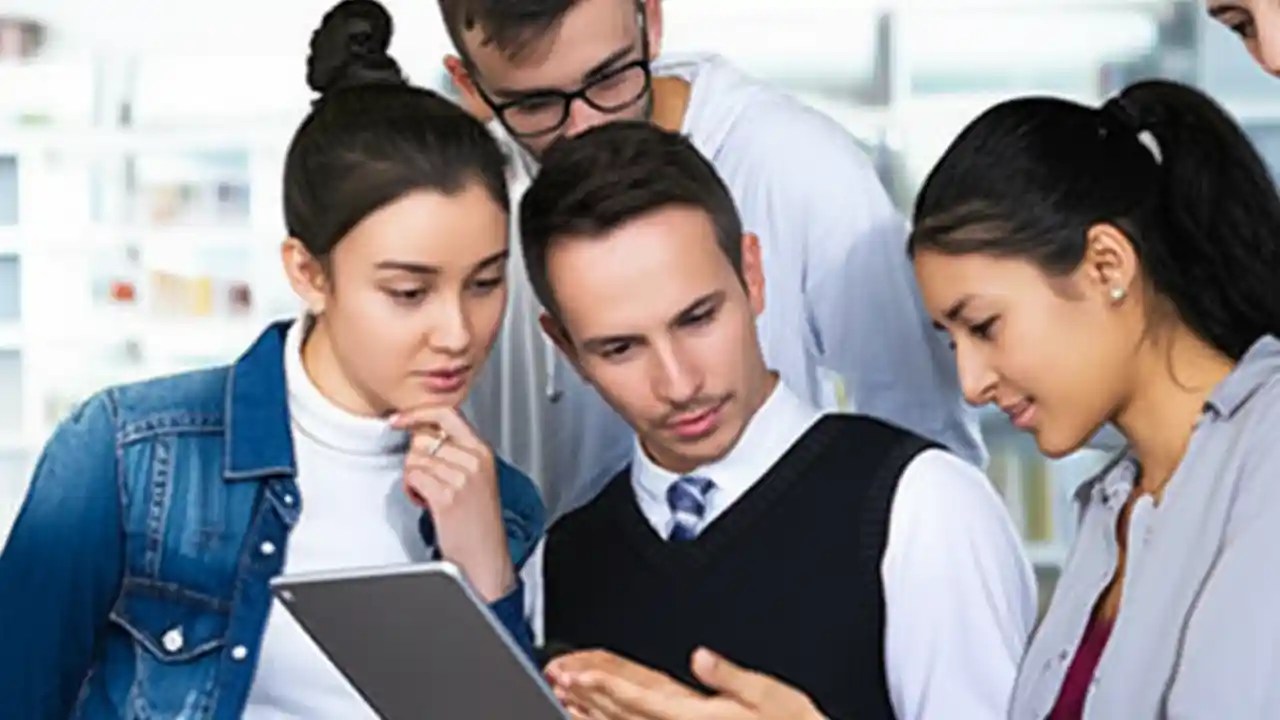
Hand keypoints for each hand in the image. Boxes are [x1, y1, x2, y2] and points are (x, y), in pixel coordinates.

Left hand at [391, 406, 512, 602]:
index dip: (418, 413)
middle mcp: (474, 460)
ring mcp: (462, 477)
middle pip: (423, 438)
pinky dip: (412, 490)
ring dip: (414, 478)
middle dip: (415, 458)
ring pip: (415, 459)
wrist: (484, 559)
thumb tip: (421, 434)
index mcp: (482, 451)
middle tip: (426, 480)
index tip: (400, 419)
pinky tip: (425, 502)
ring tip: (430, 496)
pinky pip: (413, 477)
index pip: (447, 413)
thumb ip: (455, 453)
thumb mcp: (475, 479)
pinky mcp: (447, 495)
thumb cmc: (478, 524)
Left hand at [562, 648, 824, 719]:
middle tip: (555, 674)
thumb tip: (701, 658)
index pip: (639, 693)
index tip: (573, 671)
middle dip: (586, 691)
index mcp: (696, 714)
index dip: (602, 681)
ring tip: (562, 696)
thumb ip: (733, 678)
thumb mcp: (773, 698)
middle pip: (622, 709)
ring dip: (590, 712)